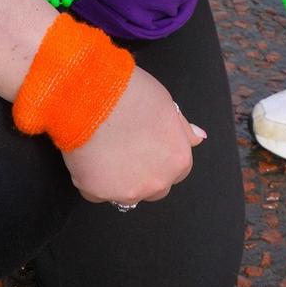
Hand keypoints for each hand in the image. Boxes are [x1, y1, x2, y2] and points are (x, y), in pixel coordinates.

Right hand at [63, 64, 206, 205]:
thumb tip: (197, 138)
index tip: (145, 144)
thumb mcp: (165, 103)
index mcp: (178, 160)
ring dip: (117, 179)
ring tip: (103, 149)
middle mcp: (157, 182)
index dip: (160, 157)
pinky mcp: (96, 193)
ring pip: (124, 193)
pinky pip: (95, 192)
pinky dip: (92, 178)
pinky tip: (88, 155)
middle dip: (142, 174)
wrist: (92, 95)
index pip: (176, 170)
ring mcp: (127, 191)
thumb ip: (181, 128)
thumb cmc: (130, 93)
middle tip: (124, 146)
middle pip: (153, 188)